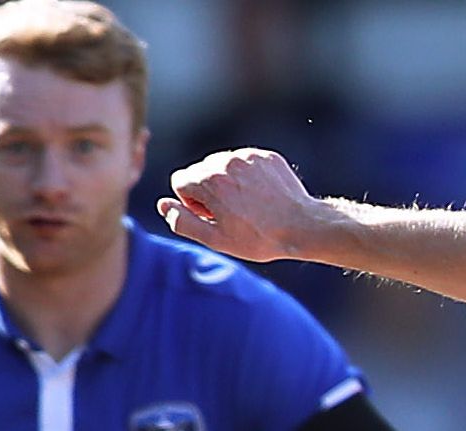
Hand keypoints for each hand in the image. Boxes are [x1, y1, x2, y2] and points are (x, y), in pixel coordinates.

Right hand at [157, 148, 319, 262]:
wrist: (302, 227)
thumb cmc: (257, 238)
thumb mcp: (215, 239)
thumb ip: (182, 221)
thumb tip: (164, 205)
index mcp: (208, 181)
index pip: (180, 182)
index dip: (193, 204)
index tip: (213, 216)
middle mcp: (226, 161)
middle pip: (200, 171)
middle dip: (209, 190)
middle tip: (232, 213)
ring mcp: (248, 156)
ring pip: (223, 165)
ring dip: (228, 182)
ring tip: (248, 205)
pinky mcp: (266, 156)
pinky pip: (245, 162)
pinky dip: (248, 177)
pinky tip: (262, 196)